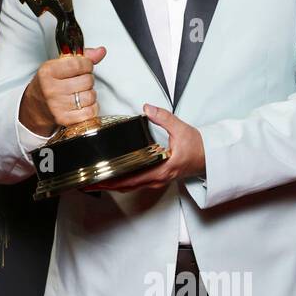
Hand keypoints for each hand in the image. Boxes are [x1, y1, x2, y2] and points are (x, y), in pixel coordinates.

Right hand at [18, 45, 106, 135]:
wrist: (35, 108)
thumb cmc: (48, 85)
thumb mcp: (58, 66)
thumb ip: (81, 58)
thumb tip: (101, 51)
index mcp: (48, 72)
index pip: (78, 64)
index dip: (87, 65)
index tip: (85, 67)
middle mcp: (51, 89)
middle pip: (87, 80)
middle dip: (88, 79)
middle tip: (80, 82)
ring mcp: (57, 106)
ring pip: (91, 96)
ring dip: (90, 94)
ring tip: (80, 93)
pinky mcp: (65, 119)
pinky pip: (90, 112)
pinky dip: (91, 108)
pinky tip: (82, 105)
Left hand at [81, 103, 205, 191]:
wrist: (209, 157)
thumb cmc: (197, 146)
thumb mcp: (181, 129)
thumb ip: (163, 117)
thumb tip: (147, 108)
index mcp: (161, 169)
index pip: (131, 178)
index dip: (112, 181)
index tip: (96, 179)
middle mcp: (157, 179)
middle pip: (126, 186)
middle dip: (105, 185)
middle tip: (86, 182)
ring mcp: (156, 180)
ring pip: (129, 187)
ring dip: (112, 185)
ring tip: (94, 181)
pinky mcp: (157, 178)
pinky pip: (135, 183)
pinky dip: (121, 182)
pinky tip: (112, 177)